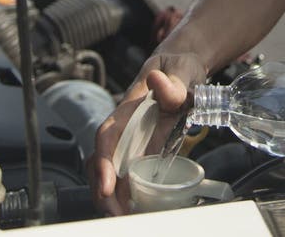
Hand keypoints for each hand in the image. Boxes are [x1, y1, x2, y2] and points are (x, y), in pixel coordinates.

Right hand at [88, 52, 206, 214]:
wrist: (182, 68)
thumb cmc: (178, 70)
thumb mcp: (181, 71)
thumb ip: (173, 83)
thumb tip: (156, 81)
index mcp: (131, 107)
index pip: (109, 134)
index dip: (104, 161)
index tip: (107, 186)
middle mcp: (126, 125)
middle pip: (103, 159)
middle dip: (102, 189)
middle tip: (116, 214)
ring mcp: (133, 138)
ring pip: (110, 168)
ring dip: (111, 194)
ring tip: (121, 216)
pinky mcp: (142, 148)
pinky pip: (127, 172)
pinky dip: (124, 192)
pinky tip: (132, 207)